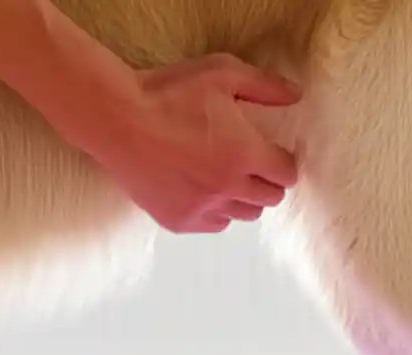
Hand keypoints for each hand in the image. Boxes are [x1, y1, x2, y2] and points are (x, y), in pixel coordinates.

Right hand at [88, 54, 301, 233]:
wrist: (116, 119)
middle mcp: (228, 188)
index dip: (283, 162)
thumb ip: (264, 85)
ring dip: (243, 198)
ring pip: (242, 215)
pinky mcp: (177, 219)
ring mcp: (202, 208)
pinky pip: (213, 224)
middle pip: (269, 199)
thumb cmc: (168, 93)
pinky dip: (215, 212)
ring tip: (227, 178)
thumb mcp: (221, 73)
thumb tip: (295, 95)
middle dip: (267, 181)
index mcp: (245, 154)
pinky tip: (204, 192)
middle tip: (251, 164)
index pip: (286, 174)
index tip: (272, 152)